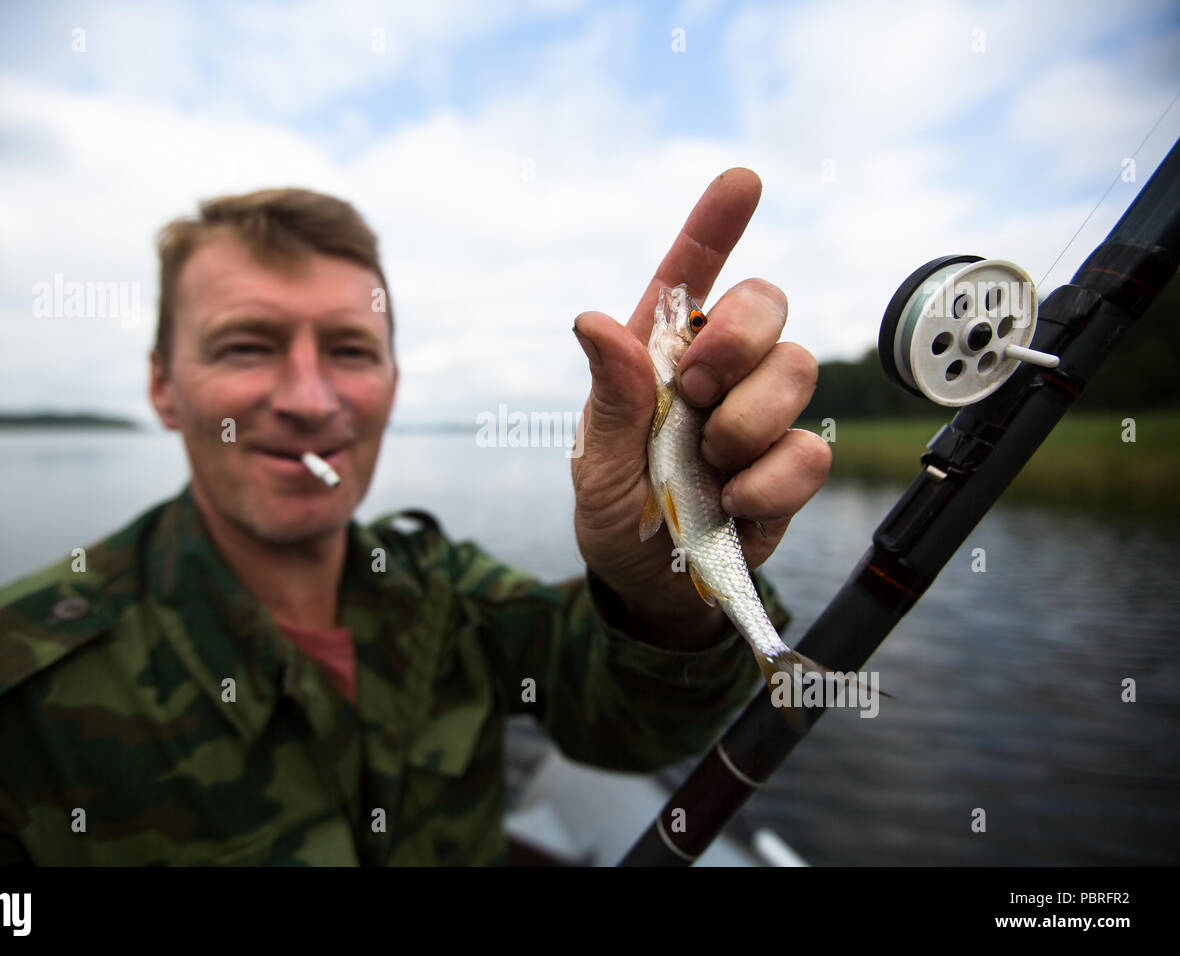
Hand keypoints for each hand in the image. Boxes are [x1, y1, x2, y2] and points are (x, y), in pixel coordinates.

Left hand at [570, 169, 830, 649]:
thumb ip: (609, 395)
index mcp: (661, 354)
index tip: (742, 181)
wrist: (651, 585)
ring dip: (748, 420)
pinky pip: (809, 448)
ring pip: (798, 369)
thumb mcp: (595, 458)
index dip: (716, 224)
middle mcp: (721, 369)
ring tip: (710, 463)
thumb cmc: (617, 507)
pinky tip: (736, 503)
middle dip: (736, 338)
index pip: (692, 273)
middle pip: (767, 302)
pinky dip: (769, 481)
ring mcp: (764, 413)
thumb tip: (593, 320)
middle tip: (696, 393)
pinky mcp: (793, 464)